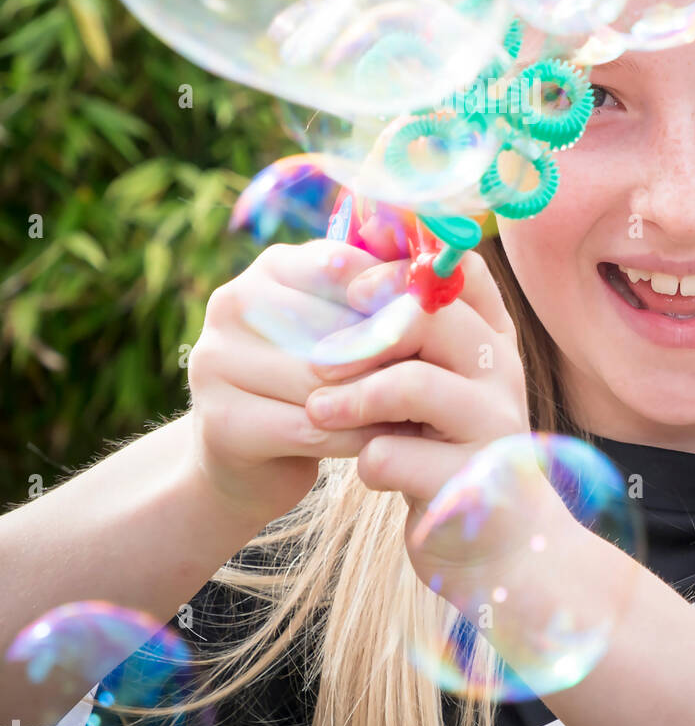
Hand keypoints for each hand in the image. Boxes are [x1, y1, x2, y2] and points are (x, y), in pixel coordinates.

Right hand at [186, 238, 428, 524]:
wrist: (246, 458)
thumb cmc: (312, 380)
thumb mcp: (339, 327)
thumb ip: (376, 295)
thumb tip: (448, 268)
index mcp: (269, 267)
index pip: (345, 268)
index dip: (396, 298)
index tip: (439, 324)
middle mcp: (233, 303)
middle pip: (336, 327)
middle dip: (391, 355)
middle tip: (441, 375)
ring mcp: (216, 361)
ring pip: (326, 379)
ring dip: (378, 400)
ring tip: (422, 410)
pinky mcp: (220, 420)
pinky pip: (311, 426)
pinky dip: (355, 436)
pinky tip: (385, 441)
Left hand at [305, 247, 569, 603]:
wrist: (497, 548)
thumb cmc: (446, 450)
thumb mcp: (436, 381)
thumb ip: (405, 331)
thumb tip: (340, 263)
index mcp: (493, 337)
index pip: (460, 271)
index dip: (397, 269)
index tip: (347, 287)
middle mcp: (503, 373)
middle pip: (431, 317)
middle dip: (360, 333)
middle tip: (316, 360)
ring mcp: (493, 428)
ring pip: (414, 383)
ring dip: (353, 395)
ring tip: (316, 413)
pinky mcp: (469, 486)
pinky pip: (397, 456)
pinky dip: (368, 459)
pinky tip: (365, 468)